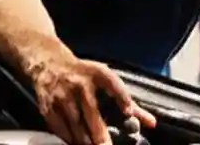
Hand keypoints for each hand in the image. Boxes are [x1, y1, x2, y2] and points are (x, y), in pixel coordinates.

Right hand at [27, 45, 156, 144]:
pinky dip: (69, 138)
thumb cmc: (83, 74)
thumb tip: (151, 123)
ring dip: (84, 140)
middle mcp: (79, 83)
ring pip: (75, 124)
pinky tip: (76, 143)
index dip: (121, 97)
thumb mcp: (104, 79)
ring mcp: (62, 95)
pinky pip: (59, 127)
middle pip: (91, 111)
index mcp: (97, 74)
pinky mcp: (48, 105)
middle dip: (99, 133)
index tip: (128, 111)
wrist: (49, 63)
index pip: (112, 83)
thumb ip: (127, 101)